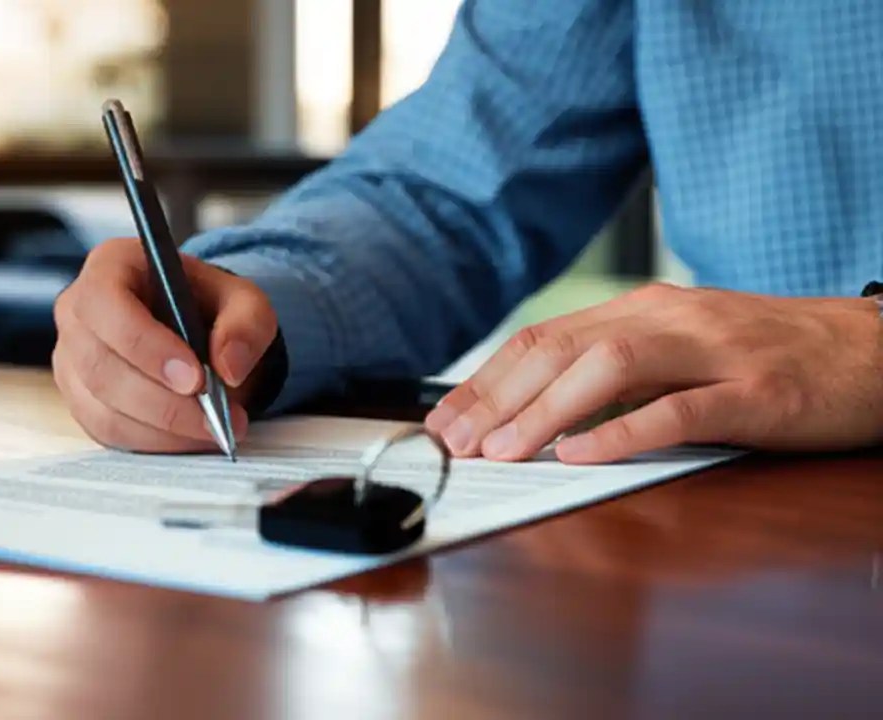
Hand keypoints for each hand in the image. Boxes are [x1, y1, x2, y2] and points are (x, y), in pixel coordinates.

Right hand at [53, 238, 276, 451]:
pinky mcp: (79, 399)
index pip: (107, 304)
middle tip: (214, 415)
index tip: (195, 378)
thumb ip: (245, 324)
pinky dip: (152, 442)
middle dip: (163, 401)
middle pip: (101, 365)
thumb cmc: (206, 305)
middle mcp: (77, 311)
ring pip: (103, 407)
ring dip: (162, 428)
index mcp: (109, 267)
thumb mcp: (242, 300)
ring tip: (212, 428)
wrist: (192, 329)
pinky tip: (189, 437)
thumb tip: (228, 367)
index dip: (147, 346)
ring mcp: (70, 359)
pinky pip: (107, 432)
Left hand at [424, 284, 882, 463]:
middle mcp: (671, 319)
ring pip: (610, 368)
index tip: (444, 419)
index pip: (544, 338)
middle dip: (497, 397)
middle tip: (453, 442)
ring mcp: (715, 351)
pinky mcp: (757, 390)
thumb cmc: (769, 356)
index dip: (487, 379)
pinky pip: (681, 409)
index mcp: (645, 310)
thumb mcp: (683, 349)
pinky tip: (581, 454)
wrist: (875, 352)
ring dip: (545, 412)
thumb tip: (536, 408)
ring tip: (502, 451)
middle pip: (561, 348)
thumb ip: (617, 370)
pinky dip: (625, 432)